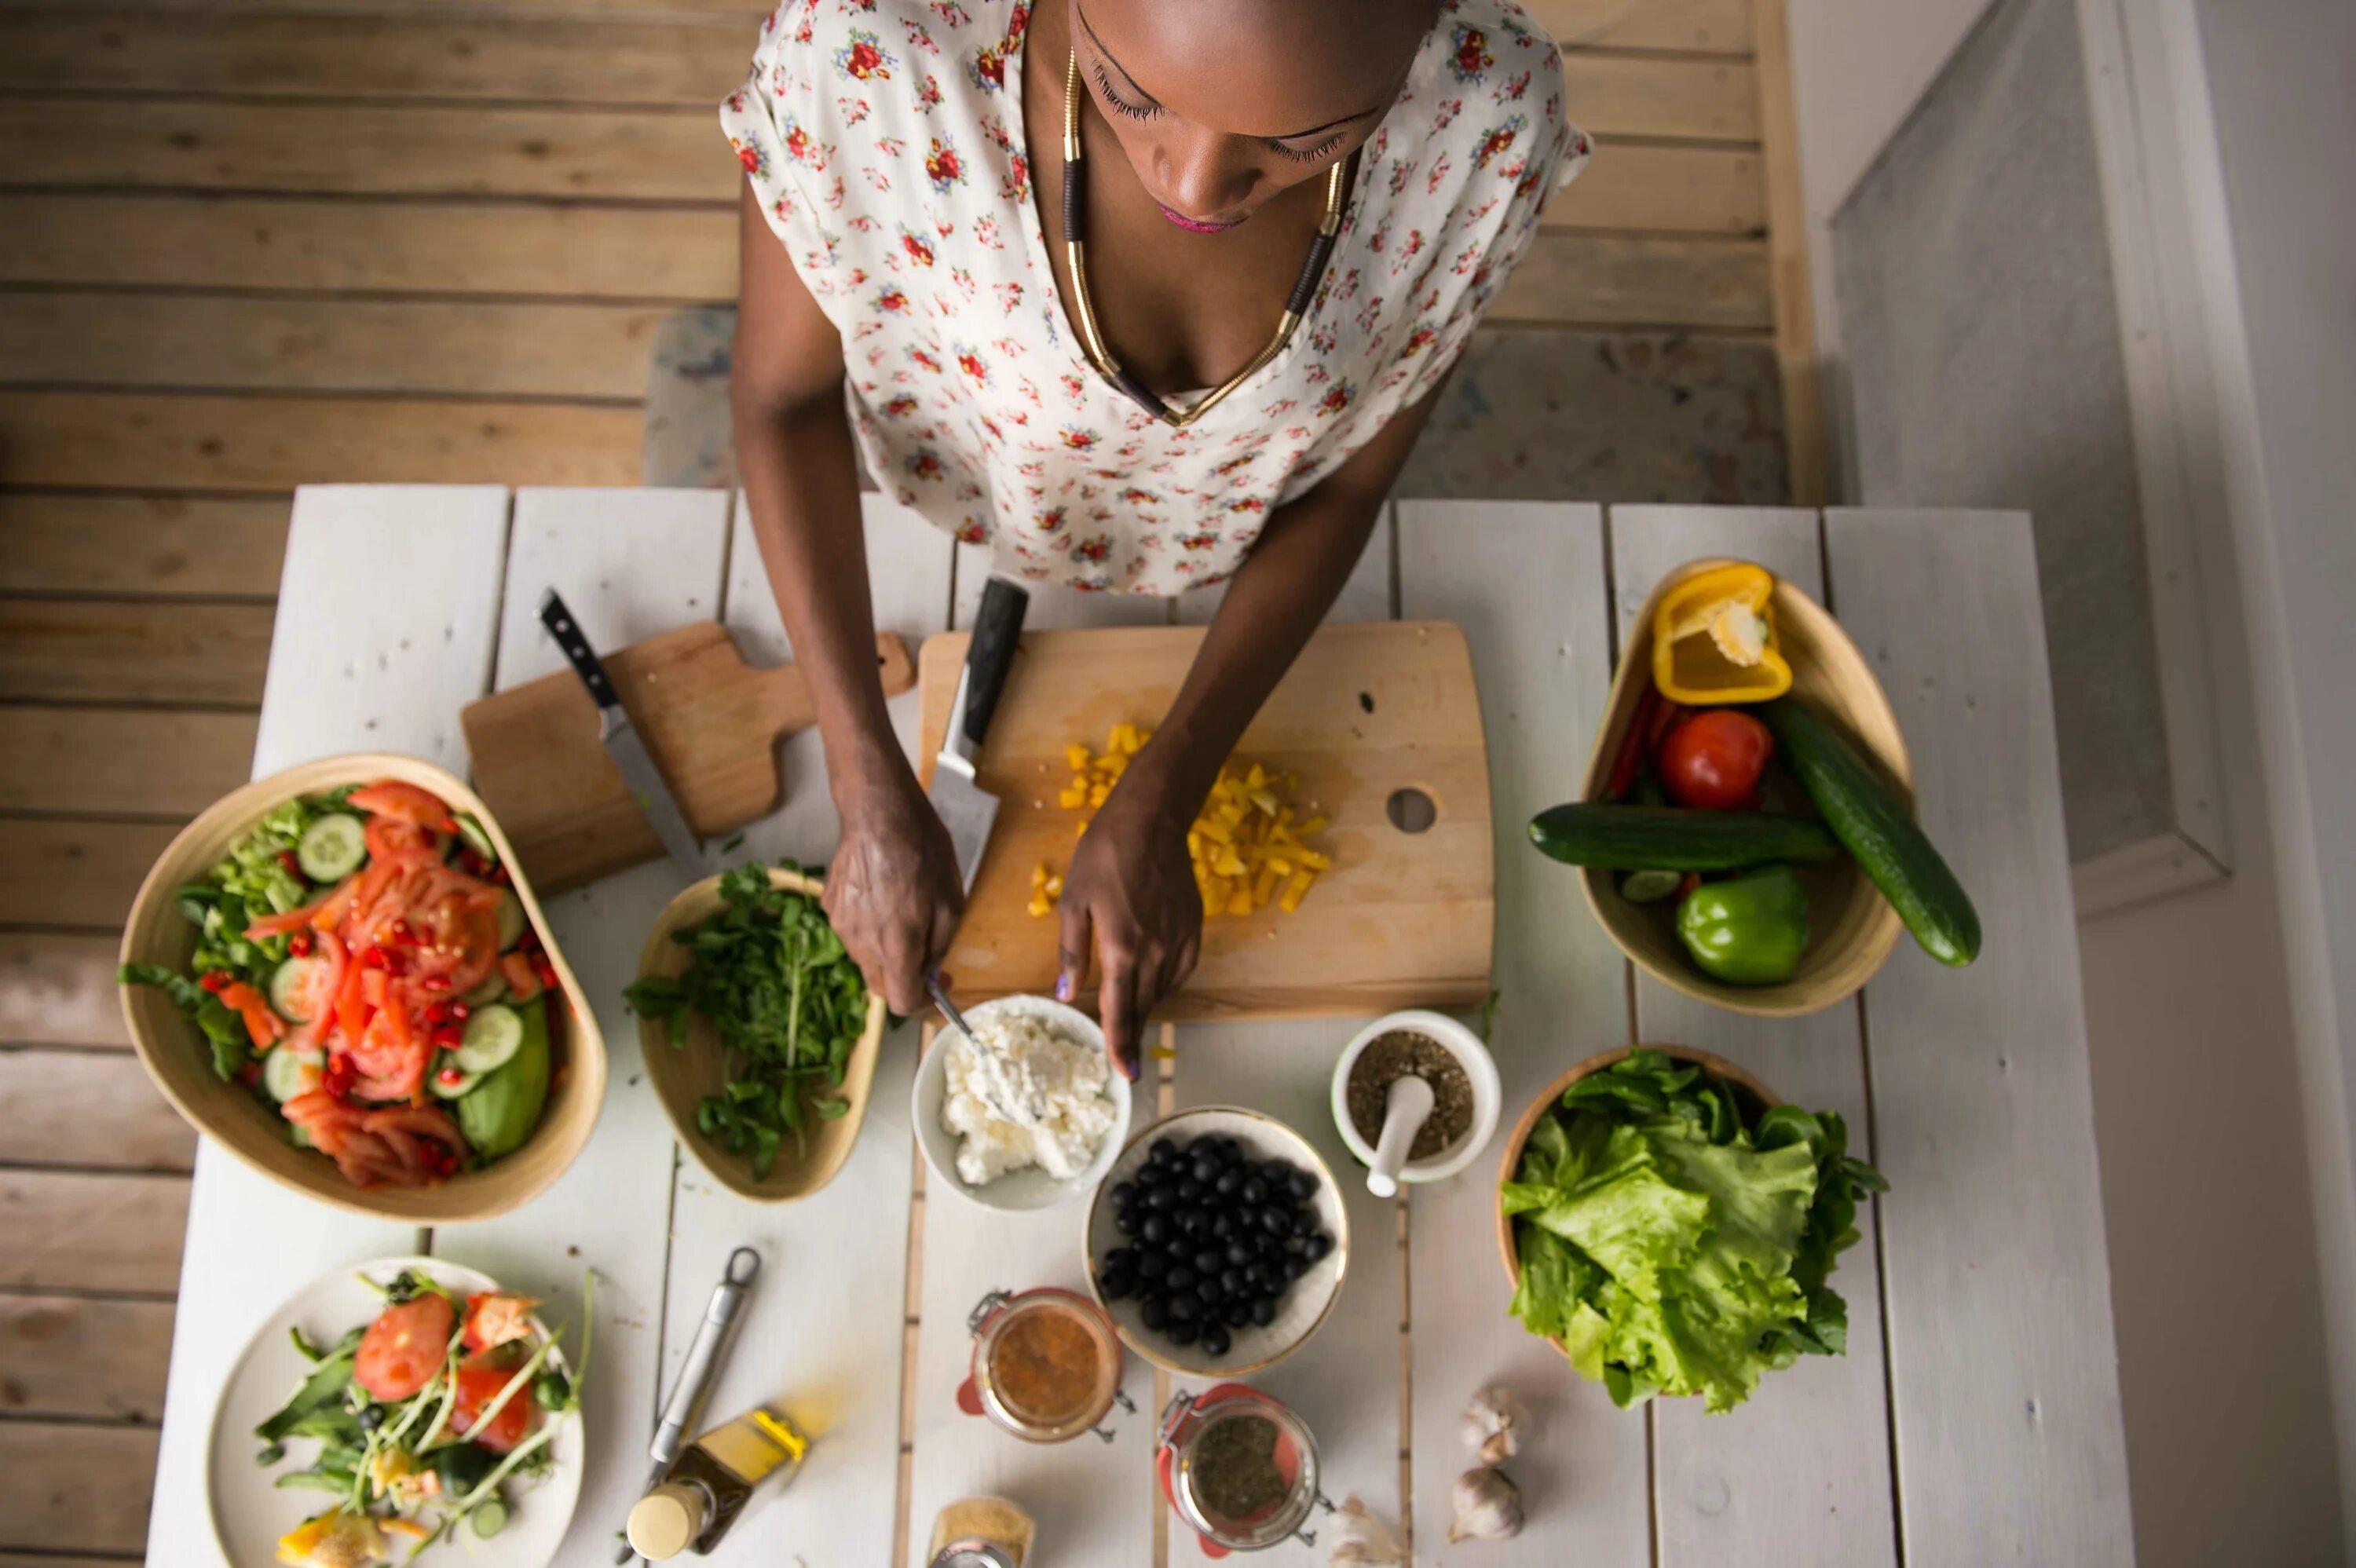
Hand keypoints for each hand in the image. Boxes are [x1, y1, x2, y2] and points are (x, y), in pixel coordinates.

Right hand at [823, 768, 962, 1016]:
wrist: (878, 811)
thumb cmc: (921, 850)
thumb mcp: (951, 899)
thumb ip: (940, 944)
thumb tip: (931, 971)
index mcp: (897, 944)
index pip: (901, 1001)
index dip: (923, 1002)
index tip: (938, 985)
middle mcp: (863, 941)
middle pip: (881, 985)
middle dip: (905, 979)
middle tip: (927, 956)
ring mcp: (841, 924)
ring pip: (866, 959)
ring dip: (888, 953)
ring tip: (904, 915)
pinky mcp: (830, 906)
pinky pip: (853, 933)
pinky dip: (870, 929)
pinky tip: (882, 897)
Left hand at [1056, 776, 1203, 1082]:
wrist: (1153, 819)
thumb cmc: (1104, 855)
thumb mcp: (1073, 901)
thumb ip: (1073, 952)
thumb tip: (1068, 994)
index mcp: (1121, 948)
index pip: (1121, 1011)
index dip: (1120, 1045)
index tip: (1123, 1073)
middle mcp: (1155, 952)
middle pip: (1144, 1007)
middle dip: (1132, 1034)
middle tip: (1124, 1056)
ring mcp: (1179, 940)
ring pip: (1163, 991)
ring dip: (1146, 1007)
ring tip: (1132, 1014)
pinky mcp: (1195, 928)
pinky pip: (1181, 970)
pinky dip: (1166, 983)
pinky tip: (1153, 980)